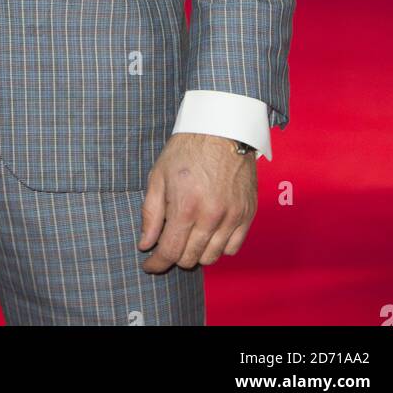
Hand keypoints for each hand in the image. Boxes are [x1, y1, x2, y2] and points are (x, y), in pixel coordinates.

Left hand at [138, 133, 256, 272]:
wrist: (222, 129)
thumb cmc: (186, 149)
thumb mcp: (158, 176)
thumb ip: (151, 214)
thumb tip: (145, 244)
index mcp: (186, 207)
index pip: (169, 252)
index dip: (156, 263)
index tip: (149, 264)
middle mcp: (211, 216)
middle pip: (190, 258)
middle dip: (174, 255)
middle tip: (168, 242)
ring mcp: (232, 217)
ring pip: (212, 258)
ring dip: (196, 253)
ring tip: (188, 237)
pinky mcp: (247, 214)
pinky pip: (233, 248)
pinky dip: (219, 247)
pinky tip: (209, 233)